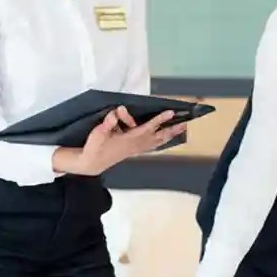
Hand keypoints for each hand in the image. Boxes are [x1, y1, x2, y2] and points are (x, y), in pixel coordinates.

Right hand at [57, 106, 186, 175]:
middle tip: (185, 123)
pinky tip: (164, 139)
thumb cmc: (94, 147)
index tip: (171, 112)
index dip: (160, 119)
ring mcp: (135, 149)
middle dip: (172, 130)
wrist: (92, 163)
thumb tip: (116, 112)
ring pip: (157, 142)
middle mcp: (136, 145)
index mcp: (129, 139)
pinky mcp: (133, 152)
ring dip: (169, 135)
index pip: (148, 127)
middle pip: (159, 137)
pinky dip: (160, 141)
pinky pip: (152, 146)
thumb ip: (107, 123)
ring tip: (179, 129)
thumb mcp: (98, 134)